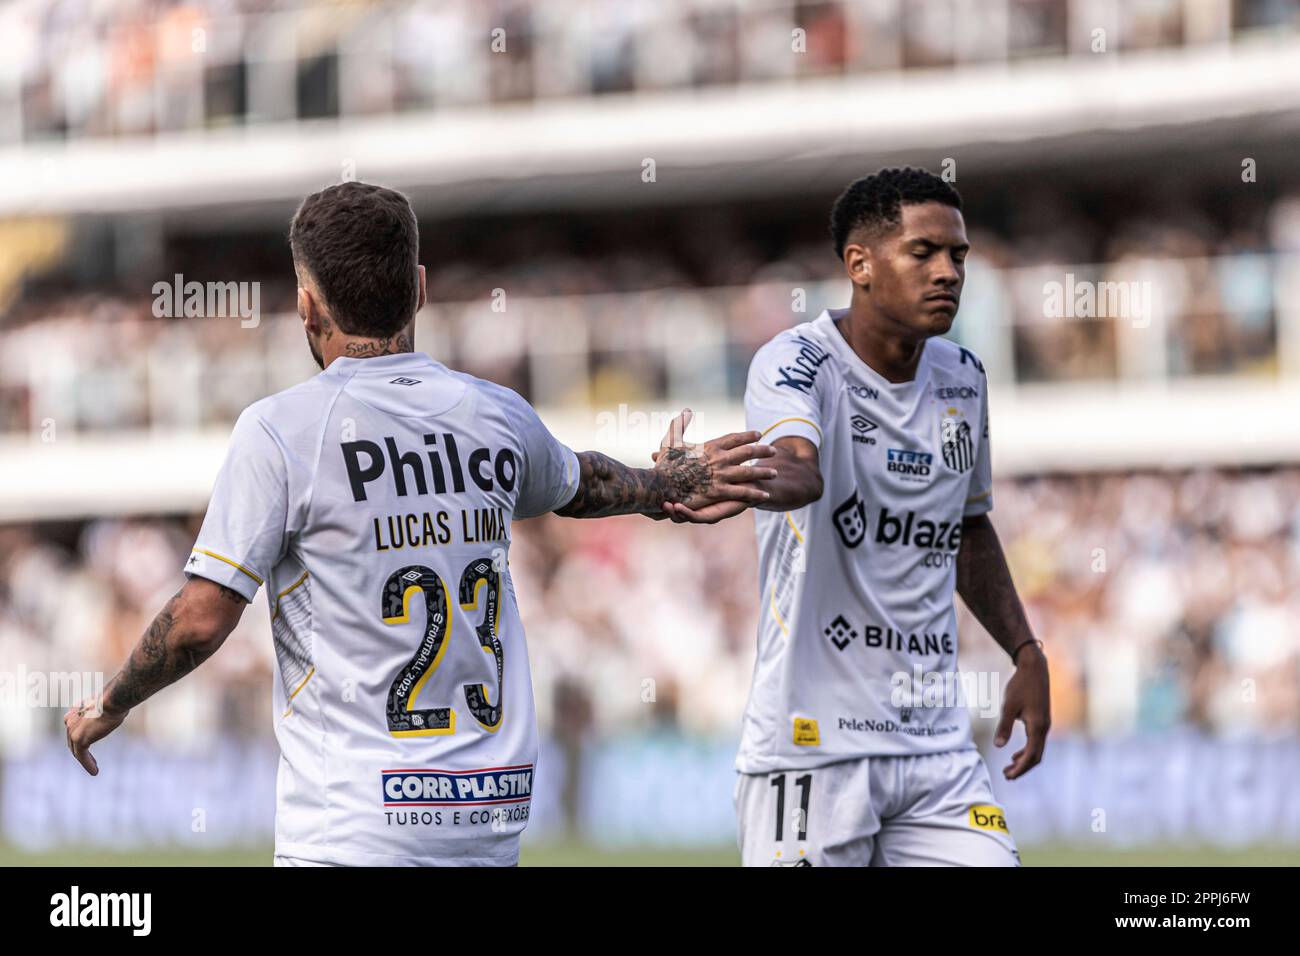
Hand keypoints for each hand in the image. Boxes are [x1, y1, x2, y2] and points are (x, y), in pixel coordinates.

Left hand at [64, 695, 127, 775]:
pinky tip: (95, 772)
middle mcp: (70, 721)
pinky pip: (82, 756)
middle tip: (89, 760)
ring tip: (94, 769)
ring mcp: (73, 731)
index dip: (78, 738)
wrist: (113, 699)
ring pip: (77, 750)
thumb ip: (106, 709)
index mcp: (75, 711)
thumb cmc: (116, 698)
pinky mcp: (79, 740)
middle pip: (73, 741)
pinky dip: (88, 765)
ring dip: (85, 761)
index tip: (87, 745)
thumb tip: (120, 706)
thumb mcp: (108, 704)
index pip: (73, 727)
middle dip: (80, 752)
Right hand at [651, 409, 776, 523]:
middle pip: (747, 452)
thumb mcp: (671, 440)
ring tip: (774, 472)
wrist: (662, 483)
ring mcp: (721, 475)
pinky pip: (742, 492)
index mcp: (710, 446)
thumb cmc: (665, 464)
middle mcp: (719, 459)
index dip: (747, 436)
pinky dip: (755, 493)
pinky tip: (765, 495)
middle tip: (773, 450)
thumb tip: (687, 410)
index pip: (734, 438)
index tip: (758, 434)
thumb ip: (680, 424)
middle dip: (762, 451)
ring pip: (749, 472)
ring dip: (763, 472)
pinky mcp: (720, 491)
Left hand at [993, 645, 1049, 779]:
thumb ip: (1004, 726)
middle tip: (1007, 775)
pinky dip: (1027, 751)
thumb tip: (998, 746)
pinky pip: (1036, 742)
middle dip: (1022, 768)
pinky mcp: (1042, 720)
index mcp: (1037, 727)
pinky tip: (1015, 753)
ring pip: (1037, 750)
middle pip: (1036, 756)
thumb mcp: (1009, 706)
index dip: (1020, 768)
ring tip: (1009, 768)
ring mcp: (1045, 725)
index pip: (1031, 755)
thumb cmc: (1020, 685)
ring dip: (1024, 761)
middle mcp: (1044, 728)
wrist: (1034, 669)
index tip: (1008, 775)